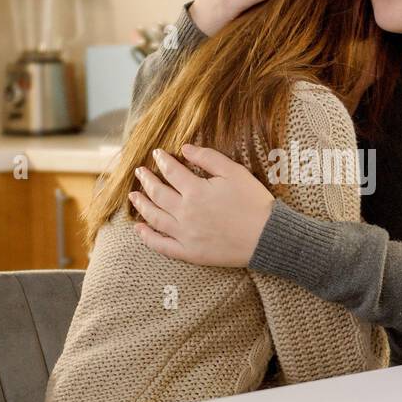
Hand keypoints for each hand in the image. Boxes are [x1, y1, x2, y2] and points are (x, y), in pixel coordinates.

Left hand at [129, 144, 273, 266]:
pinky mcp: (190, 253)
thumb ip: (208, 158)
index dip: (162, 161)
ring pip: (154, 218)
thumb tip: (185, 148)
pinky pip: (162, 246)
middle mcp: (185, 212)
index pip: (171, 171)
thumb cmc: (254, 202)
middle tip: (139, 172)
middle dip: (146, 180)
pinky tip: (139, 230)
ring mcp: (185, 234)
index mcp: (196, 191)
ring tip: (133, 196)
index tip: (157, 153)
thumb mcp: (234, 172)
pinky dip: (147, 238)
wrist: (267, 237)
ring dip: (141, 205)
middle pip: (157, 193)